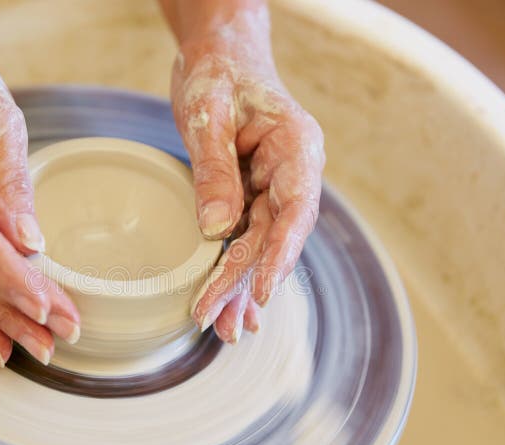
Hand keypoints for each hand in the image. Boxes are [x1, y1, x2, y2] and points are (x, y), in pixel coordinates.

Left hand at [170, 6, 324, 342]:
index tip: (262, 290)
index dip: (281, 254)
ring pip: (261, 246)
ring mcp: (275, 187)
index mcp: (296, 146)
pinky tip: (231, 307)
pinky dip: (235, 272)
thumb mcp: (207, 112)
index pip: (296, 209)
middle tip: (215, 321)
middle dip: (245, 282)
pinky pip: (247, 239)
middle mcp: (293, 173)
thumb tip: (217, 231)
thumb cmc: (216, 72)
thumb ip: (214, 169)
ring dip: (241, 288)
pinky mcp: (253, 196)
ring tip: (222, 329)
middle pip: (275, 238)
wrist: (219, 56)